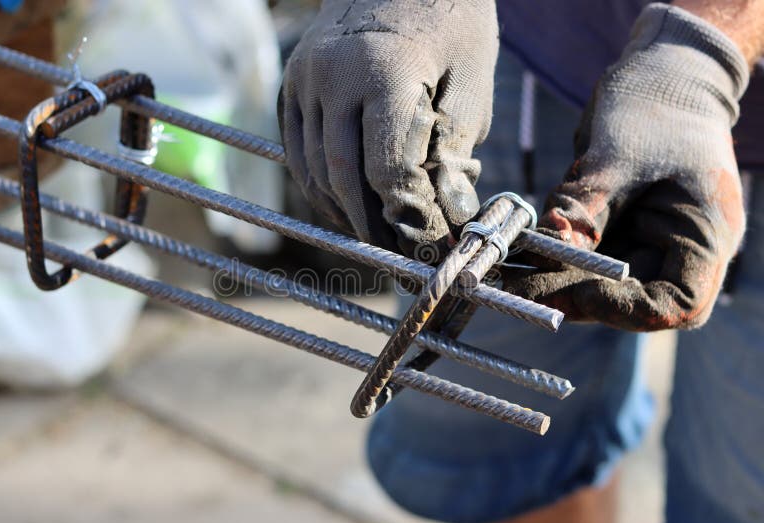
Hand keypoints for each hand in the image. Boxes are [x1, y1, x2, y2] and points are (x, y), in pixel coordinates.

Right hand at [279, 0, 497, 256]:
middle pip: (344, 177)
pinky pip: (297, 151)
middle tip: (400, 256)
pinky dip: (319, 187)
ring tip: (376, 238)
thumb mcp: (472, 80)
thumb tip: (447, 215)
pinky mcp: (291, 82)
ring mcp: (304, 77)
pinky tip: (345, 207)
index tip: (431, 246)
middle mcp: (332, 75)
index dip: (410, 218)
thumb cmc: (450, 20)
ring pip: (314, 170)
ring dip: (344, 213)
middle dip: (374, 227)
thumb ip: (455, 149)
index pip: (388, 169)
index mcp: (385, 71)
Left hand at [503, 4, 749, 330]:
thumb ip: (586, 207)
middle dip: (571, 295)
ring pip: (596, 282)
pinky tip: (512, 249)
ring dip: (550, 280)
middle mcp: (677, 249)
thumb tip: (548, 251)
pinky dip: (548, 255)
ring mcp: (645, 242)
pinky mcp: (615, 231)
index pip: (678, 305)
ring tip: (504, 270)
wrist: (660, 75)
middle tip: (516, 288)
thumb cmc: (654, 106)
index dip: (627, 308)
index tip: (579, 288)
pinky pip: (580, 256)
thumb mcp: (618, 156)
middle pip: (628, 300)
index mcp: (705, 235)